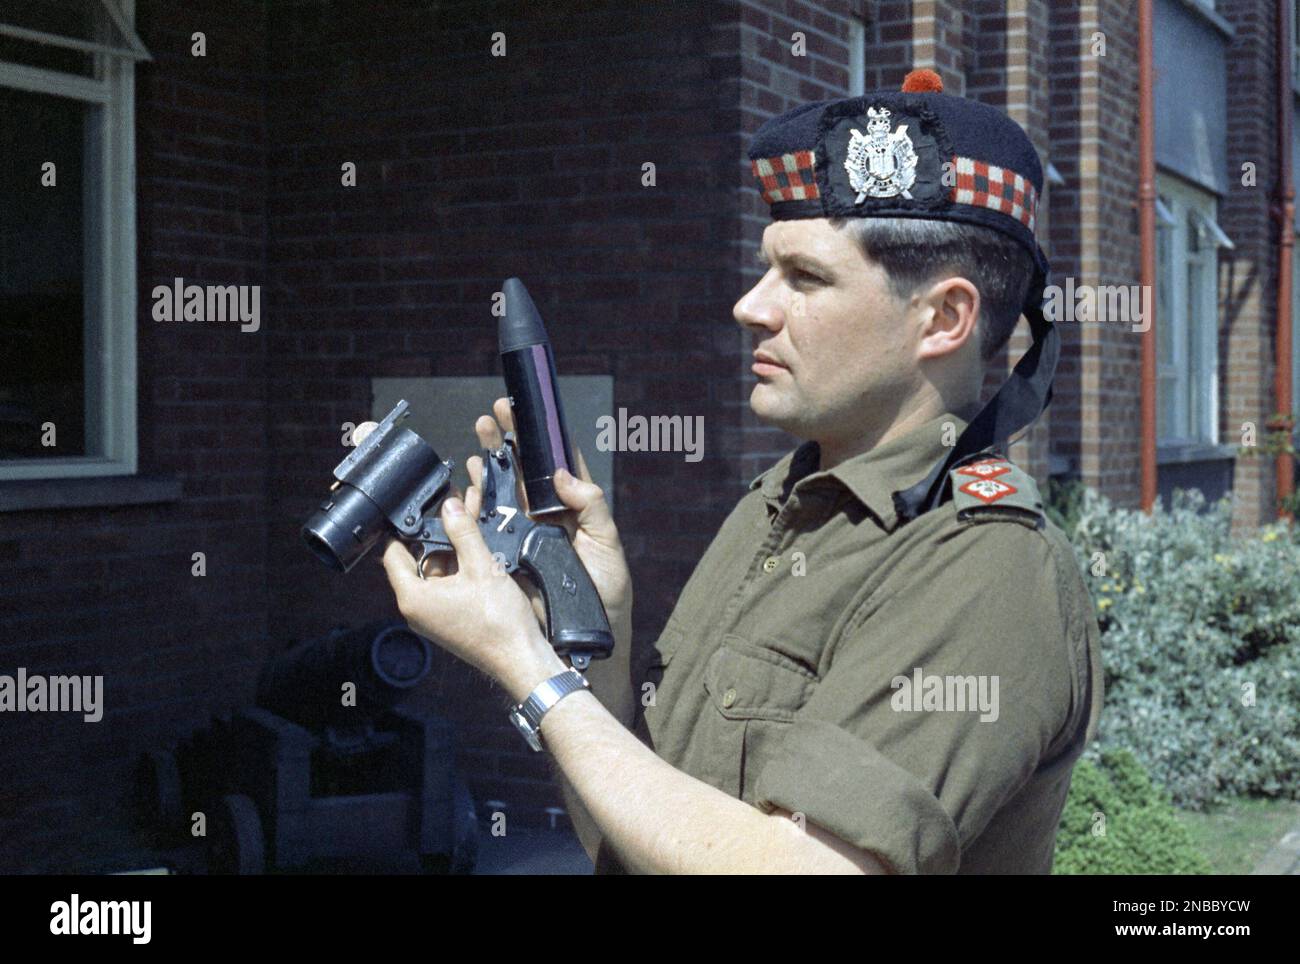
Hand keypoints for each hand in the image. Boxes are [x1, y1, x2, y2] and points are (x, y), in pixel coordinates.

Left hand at [379, 491, 565, 701]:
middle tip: (456, 506)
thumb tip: (450, 506)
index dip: (405, 528)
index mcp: (413, 597)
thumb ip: (463, 532)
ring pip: (441, 569)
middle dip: (441, 532)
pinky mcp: (452, 617)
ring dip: (456, 545)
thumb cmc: (498, 622)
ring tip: (472, 517)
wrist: (521, 657)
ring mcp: (436, 614)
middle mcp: (418, 608)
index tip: (419, 508)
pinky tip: (480, 544)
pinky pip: (452, 583)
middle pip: (421, 559)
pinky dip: (464, 564)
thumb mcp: (481, 566)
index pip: (394, 554)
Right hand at [467, 397, 632, 632]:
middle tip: (489, 417)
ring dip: (485, 469)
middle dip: (503, 442)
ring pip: (499, 495)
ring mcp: (522, 535)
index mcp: (573, 507)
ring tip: (476, 448)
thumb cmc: (608, 591)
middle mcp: (545, 516)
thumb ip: (590, 505)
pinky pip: (483, 528)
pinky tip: (466, 488)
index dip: (537, 436)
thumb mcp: (608, 544)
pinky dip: (472, 507)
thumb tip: (561, 472)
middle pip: (520, 472)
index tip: (521, 412)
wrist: (587, 639)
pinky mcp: (504, 556)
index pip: (554, 463)